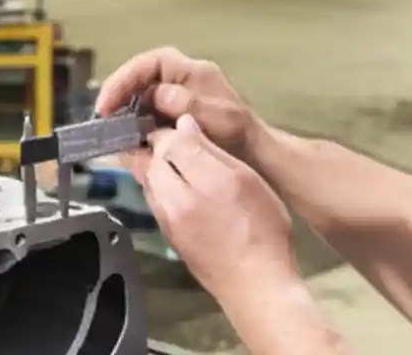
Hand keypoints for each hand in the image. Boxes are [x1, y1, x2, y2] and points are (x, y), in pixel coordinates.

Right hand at [97, 47, 259, 179]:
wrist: (253, 156)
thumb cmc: (239, 133)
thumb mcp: (219, 117)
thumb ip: (189, 104)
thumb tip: (157, 94)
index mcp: (190, 71)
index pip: (149, 64)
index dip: (124, 79)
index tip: (108, 102)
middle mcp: (179, 79)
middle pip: (139, 78)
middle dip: (118, 95)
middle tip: (102, 117)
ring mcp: (174, 97)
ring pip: (139, 97)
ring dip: (123, 112)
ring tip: (109, 130)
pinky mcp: (170, 116)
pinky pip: (145, 115)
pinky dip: (133, 126)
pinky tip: (125, 141)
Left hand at [143, 115, 295, 299]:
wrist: (256, 286)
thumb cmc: (263, 232)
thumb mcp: (247, 181)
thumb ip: (213, 152)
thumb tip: (186, 126)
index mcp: (203, 182)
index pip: (172, 142)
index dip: (177, 129)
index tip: (186, 125)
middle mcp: (175, 201)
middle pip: (152, 160)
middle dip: (159, 145)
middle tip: (175, 138)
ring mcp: (166, 220)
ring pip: (148, 180)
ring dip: (156, 165)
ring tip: (176, 159)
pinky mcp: (166, 234)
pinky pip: (154, 199)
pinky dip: (159, 185)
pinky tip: (178, 185)